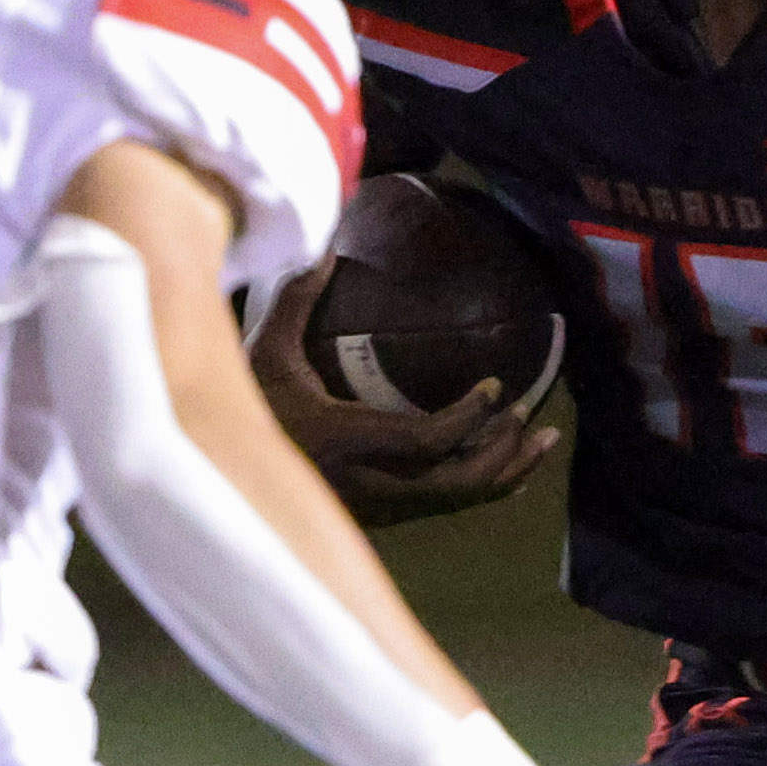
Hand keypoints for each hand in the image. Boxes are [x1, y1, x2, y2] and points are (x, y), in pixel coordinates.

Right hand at [249, 262, 560, 523]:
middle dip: (502, 449)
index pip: (426, 441)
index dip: (470, 418)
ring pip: (458, 502)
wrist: (224, 481)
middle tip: (529, 412)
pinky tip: (510, 466)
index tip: (498, 386)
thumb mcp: (264, 355)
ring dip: (506, 472)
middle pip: (457, 483)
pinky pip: (446, 508)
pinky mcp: (382, 519)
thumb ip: (295, 302)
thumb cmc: (244, 411)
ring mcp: (377, 510)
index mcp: (344, 443)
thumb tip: (322, 246)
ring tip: (541, 439)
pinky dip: (484, 487)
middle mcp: (368, 486)